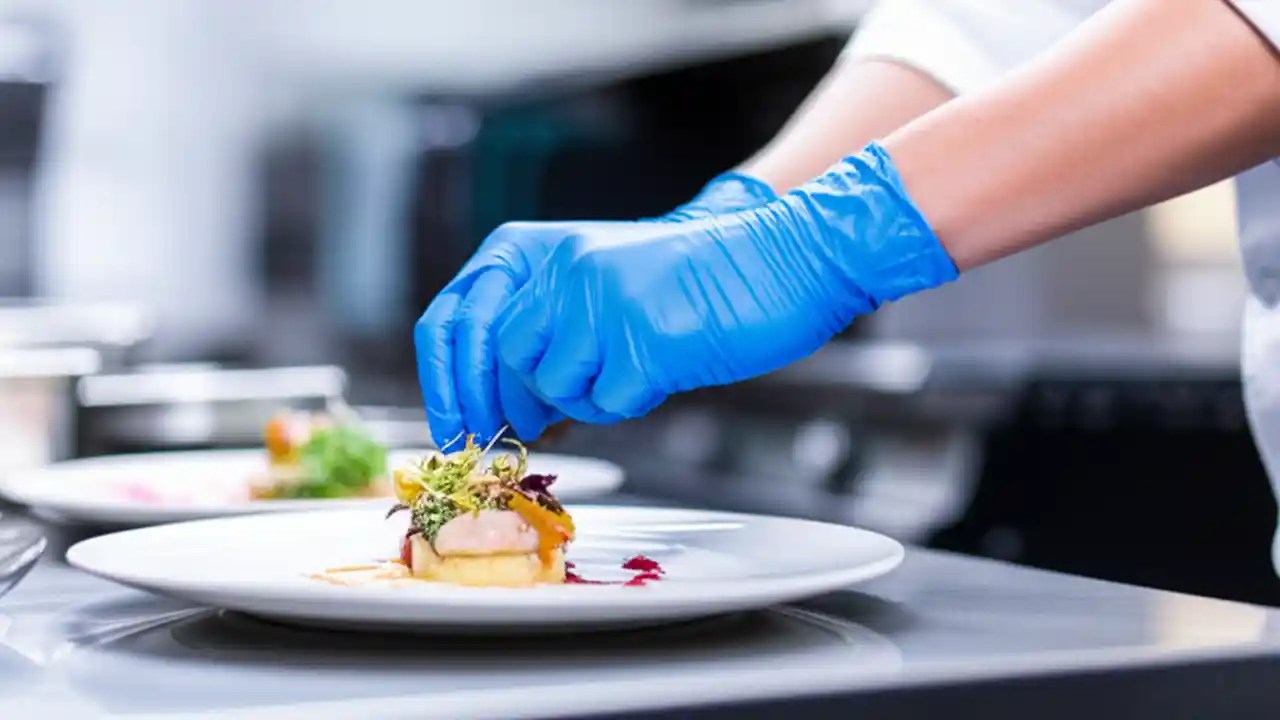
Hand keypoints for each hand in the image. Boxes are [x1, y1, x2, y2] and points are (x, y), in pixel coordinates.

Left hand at [494, 144, 957, 420]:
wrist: (786, 261)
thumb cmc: (705, 281)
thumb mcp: (611, 285)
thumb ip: (557, 325)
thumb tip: (504, 403)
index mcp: (552, 252)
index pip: (462, 316)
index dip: (449, 378)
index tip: (454, 425)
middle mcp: (568, 271)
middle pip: (501, 358)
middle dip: (511, 403)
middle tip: (536, 428)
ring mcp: (603, 304)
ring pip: (552, 386)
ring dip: (584, 398)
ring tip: (630, 372)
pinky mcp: (643, 342)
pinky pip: (606, 404)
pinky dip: (626, 403)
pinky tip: (659, 373)